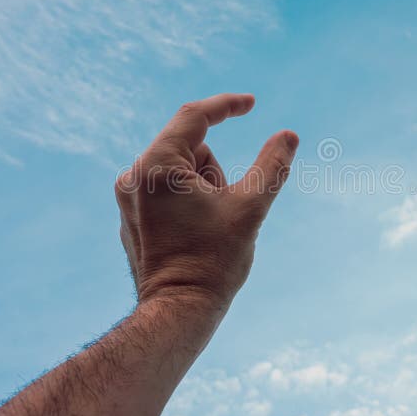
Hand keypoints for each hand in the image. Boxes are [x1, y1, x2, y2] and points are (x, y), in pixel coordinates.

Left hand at [115, 93, 298, 309]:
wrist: (177, 312)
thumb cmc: (214, 261)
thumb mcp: (251, 207)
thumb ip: (272, 165)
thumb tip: (288, 136)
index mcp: (156, 165)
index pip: (194, 116)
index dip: (227, 106)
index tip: (251, 103)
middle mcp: (133, 175)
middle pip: (191, 150)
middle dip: (216, 173)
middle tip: (224, 210)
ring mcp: (128, 198)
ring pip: (181, 171)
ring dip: (203, 188)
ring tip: (207, 228)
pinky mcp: (130, 216)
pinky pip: (166, 191)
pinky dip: (187, 201)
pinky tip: (192, 235)